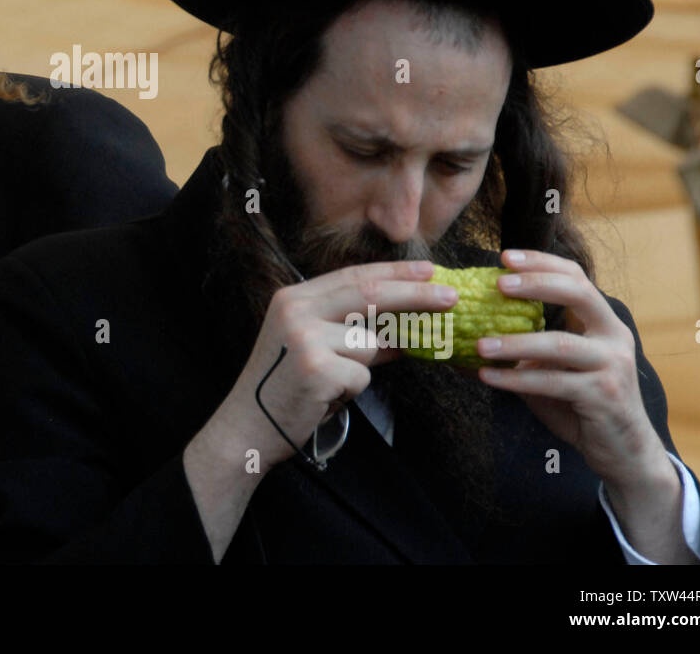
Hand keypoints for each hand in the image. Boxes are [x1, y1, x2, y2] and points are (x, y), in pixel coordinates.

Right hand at [215, 258, 457, 469]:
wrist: (248, 427)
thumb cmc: (286, 387)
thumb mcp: (315, 348)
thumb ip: (355, 331)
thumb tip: (407, 326)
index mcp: (294, 297)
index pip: (354, 276)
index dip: (394, 273)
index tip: (430, 271)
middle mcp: (296, 310)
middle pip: (370, 294)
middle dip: (416, 295)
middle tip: (452, 297)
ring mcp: (304, 337)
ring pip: (370, 343)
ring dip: (363, 367)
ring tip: (331, 383)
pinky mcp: (316, 367)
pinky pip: (362, 375)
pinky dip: (352, 390)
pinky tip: (325, 397)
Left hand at [472, 249, 669, 486]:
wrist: (622, 450)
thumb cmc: (582, 403)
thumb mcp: (552, 370)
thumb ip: (523, 351)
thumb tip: (467, 336)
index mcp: (602, 322)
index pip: (576, 277)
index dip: (542, 263)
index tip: (505, 257)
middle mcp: (613, 336)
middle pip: (579, 294)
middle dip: (537, 284)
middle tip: (499, 283)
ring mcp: (612, 365)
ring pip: (560, 345)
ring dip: (516, 343)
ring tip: (480, 344)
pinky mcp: (603, 395)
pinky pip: (553, 382)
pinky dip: (517, 379)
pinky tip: (489, 376)